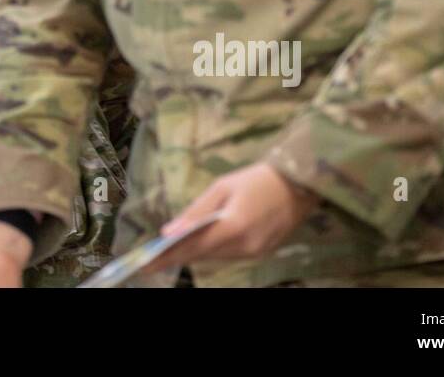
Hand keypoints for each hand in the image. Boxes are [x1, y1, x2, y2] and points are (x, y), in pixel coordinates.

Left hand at [152, 162, 320, 267]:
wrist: (298, 184)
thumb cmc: (256, 179)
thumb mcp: (222, 187)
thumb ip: (195, 212)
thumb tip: (168, 231)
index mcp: (232, 227)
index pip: (192, 247)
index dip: (167, 256)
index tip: (144, 264)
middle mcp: (243, 246)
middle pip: (202, 255)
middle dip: (176, 257)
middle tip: (149, 261)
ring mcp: (254, 253)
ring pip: (215, 257)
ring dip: (192, 254)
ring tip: (167, 254)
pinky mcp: (261, 253)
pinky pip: (228, 256)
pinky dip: (211, 251)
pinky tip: (196, 247)